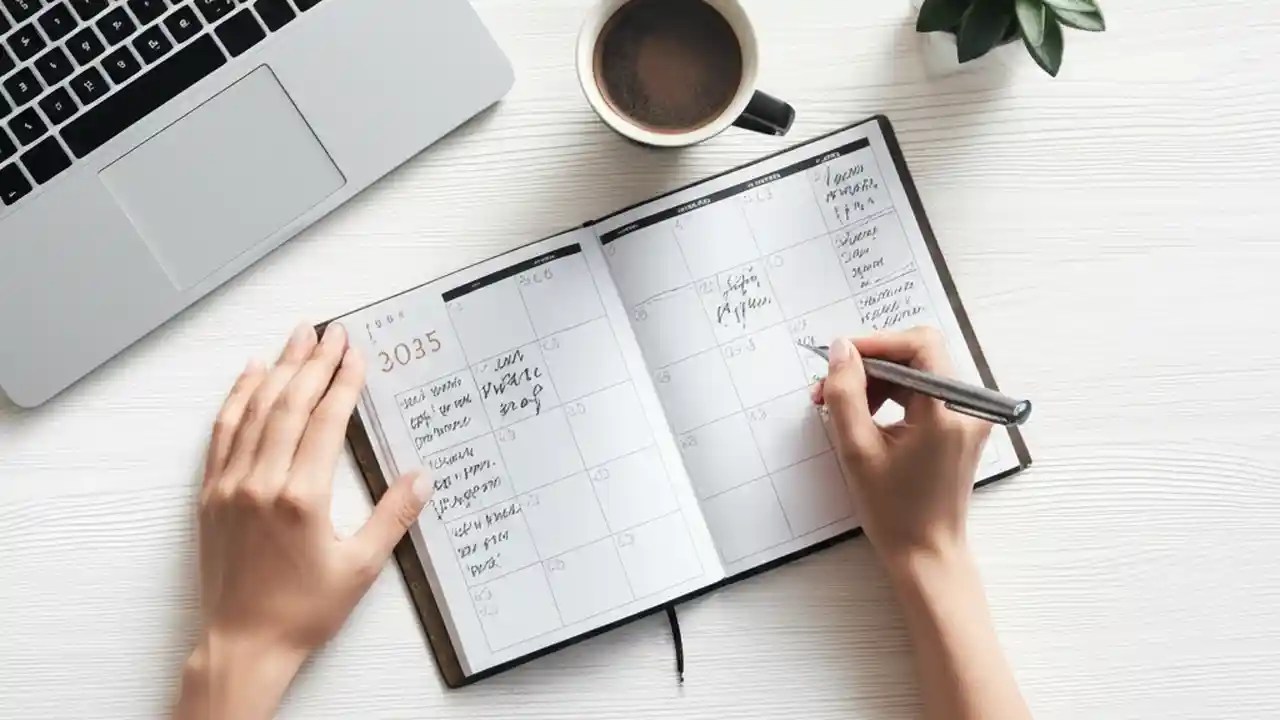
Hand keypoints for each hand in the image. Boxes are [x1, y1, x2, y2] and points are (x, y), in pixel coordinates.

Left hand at [175, 324, 430, 719]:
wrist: (243, 644)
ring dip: (277, 369)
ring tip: (297, 338)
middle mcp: (262, 482)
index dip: (343, 381)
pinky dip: (237, 398)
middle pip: (289, 404)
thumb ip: (394, 517)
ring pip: (254, 411)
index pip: (325, 420)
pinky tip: (250, 375)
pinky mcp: (211, 494)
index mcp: (302, 497)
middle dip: (313, 362)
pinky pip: (223, 433)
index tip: (355, 353)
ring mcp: (231, 485)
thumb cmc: (302, 610)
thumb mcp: (362, 567)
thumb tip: (423, 477)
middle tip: (332, 332)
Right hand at [812, 328, 991, 571]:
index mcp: (946, 412)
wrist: (927, 554)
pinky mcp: (960, 427)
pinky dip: (892, 397)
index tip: (841, 357)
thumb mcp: (858, 450)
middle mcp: (967, 408)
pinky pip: (923, 394)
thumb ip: (846, 394)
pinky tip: (865, 417)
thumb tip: (841, 350)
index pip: (920, 345)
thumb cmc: (894, 512)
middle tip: (829, 387)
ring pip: (918, 374)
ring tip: (842, 407)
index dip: (878, 342)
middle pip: (917, 357)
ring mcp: (967, 418)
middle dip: (871, 365)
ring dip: (878, 382)